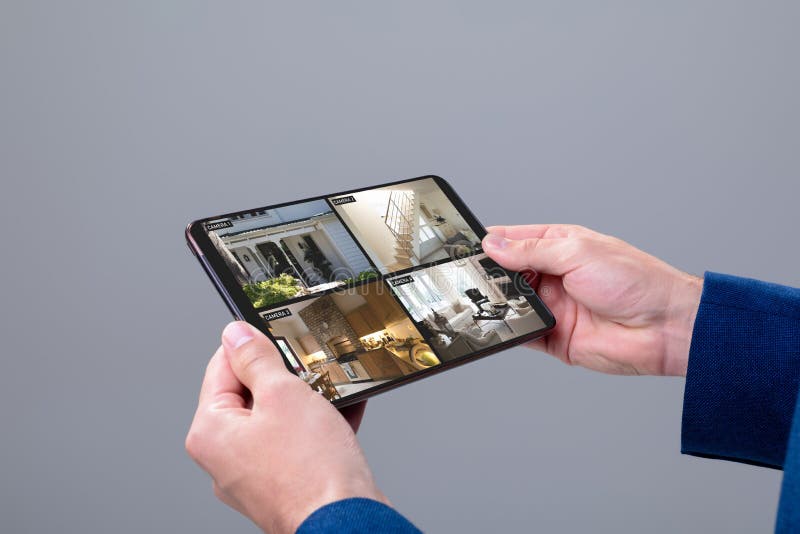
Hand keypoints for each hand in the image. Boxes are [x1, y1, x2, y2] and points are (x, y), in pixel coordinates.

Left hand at [185, 322, 386, 533]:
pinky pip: (295, 443)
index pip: (221, 368)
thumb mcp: (283, 394)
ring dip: (305, 400)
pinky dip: (316, 425)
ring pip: (277, 419)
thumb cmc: (311, 472)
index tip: (274, 333)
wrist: (346, 522)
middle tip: (308, 365)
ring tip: (330, 389)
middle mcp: (224, 458)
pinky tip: (343, 411)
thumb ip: (256, 359)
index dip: (251, 346)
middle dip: (284, 377)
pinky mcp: (283, 485)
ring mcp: (253, 475)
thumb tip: (236, 334)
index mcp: (210, 432)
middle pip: (250, 395)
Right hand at [482, 225, 702, 375]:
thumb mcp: (577, 253)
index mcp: (560, 246)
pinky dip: (507, 330)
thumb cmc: (636, 282)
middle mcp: (554, 275)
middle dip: (488, 275)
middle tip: (465, 276)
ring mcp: (553, 306)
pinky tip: (497, 325)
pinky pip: (522, 333)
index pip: (515, 240)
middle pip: (508, 273)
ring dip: (497, 302)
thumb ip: (532, 250)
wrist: (665, 328)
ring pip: (511, 303)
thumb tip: (494, 245)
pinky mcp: (554, 336)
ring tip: (479, 300)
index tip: (465, 247)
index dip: (490, 242)